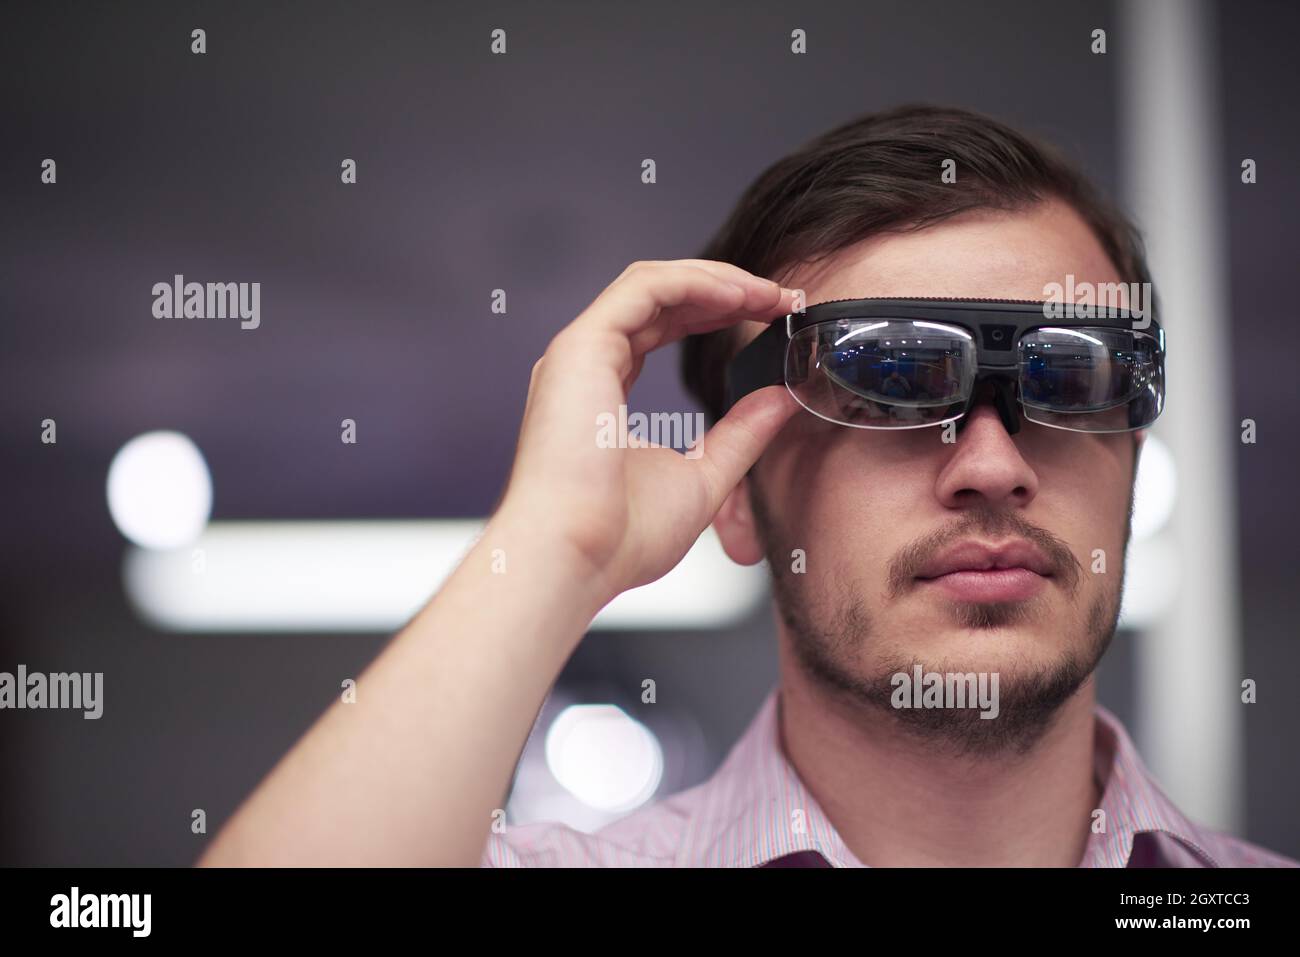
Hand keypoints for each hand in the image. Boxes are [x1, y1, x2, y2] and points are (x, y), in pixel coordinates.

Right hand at [497, 260, 798, 602]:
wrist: (574, 559)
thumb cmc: (619, 538)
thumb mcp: (703, 477)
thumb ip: (741, 433)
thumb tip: (780, 398)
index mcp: (602, 393)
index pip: (662, 328)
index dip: (718, 316)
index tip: (771, 320)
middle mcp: (587, 367)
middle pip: (661, 300)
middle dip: (726, 292)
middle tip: (781, 298)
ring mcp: (579, 353)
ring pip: (652, 284)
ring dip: (717, 281)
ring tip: (769, 294)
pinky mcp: (581, 347)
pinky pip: (643, 289)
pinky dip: (694, 283)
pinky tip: (739, 295)